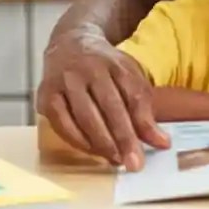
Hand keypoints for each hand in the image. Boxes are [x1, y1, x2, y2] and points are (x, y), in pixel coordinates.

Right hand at [34, 27, 170, 170]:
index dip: (145, 122)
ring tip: (116, 160)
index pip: (133, 94)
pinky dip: (78, 141)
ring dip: (102, 143)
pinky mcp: (46, 94)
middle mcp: (89, 68)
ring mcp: (65, 80)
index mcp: (116, 62)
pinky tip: (92, 151)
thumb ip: (144, 109)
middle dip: (124, 138)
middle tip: (134, 164)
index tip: (159, 145)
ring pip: (85, 117)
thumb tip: (162, 143)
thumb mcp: (129, 78)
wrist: (69, 44)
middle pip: (110, 107)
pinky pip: (62, 124)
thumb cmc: (105, 68)